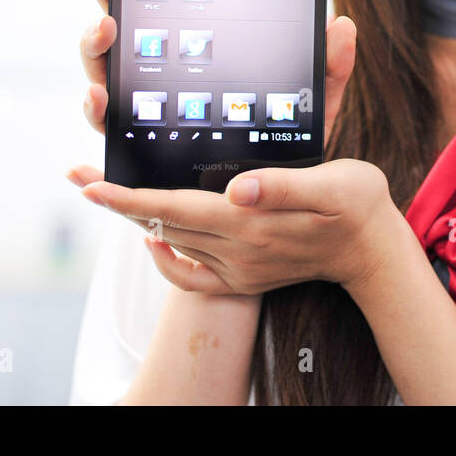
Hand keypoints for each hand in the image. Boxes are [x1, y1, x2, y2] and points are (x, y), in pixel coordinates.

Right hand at [71, 0, 356, 142]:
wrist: (282, 199)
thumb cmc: (288, 137)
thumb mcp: (311, 99)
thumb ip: (327, 65)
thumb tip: (342, 25)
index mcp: (189, 51)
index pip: (151, 9)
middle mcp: (156, 77)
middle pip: (115, 38)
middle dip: (99, 11)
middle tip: (103, 0)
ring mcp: (141, 112)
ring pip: (103, 79)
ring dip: (95, 59)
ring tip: (104, 40)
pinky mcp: (139, 148)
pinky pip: (109, 131)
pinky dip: (96, 112)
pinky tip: (99, 101)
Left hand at [79, 157, 401, 295]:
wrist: (375, 251)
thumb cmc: (358, 206)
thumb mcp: (332, 182)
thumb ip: (280, 185)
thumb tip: (236, 189)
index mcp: (249, 223)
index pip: (172, 207)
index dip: (127, 196)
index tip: (89, 183)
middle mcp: (237, 250)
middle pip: (162, 224)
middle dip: (118, 202)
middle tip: (80, 178)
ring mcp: (240, 267)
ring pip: (173, 242)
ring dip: (139, 219)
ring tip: (111, 195)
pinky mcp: (246, 276)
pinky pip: (191, 277)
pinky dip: (167, 259)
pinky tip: (158, 240)